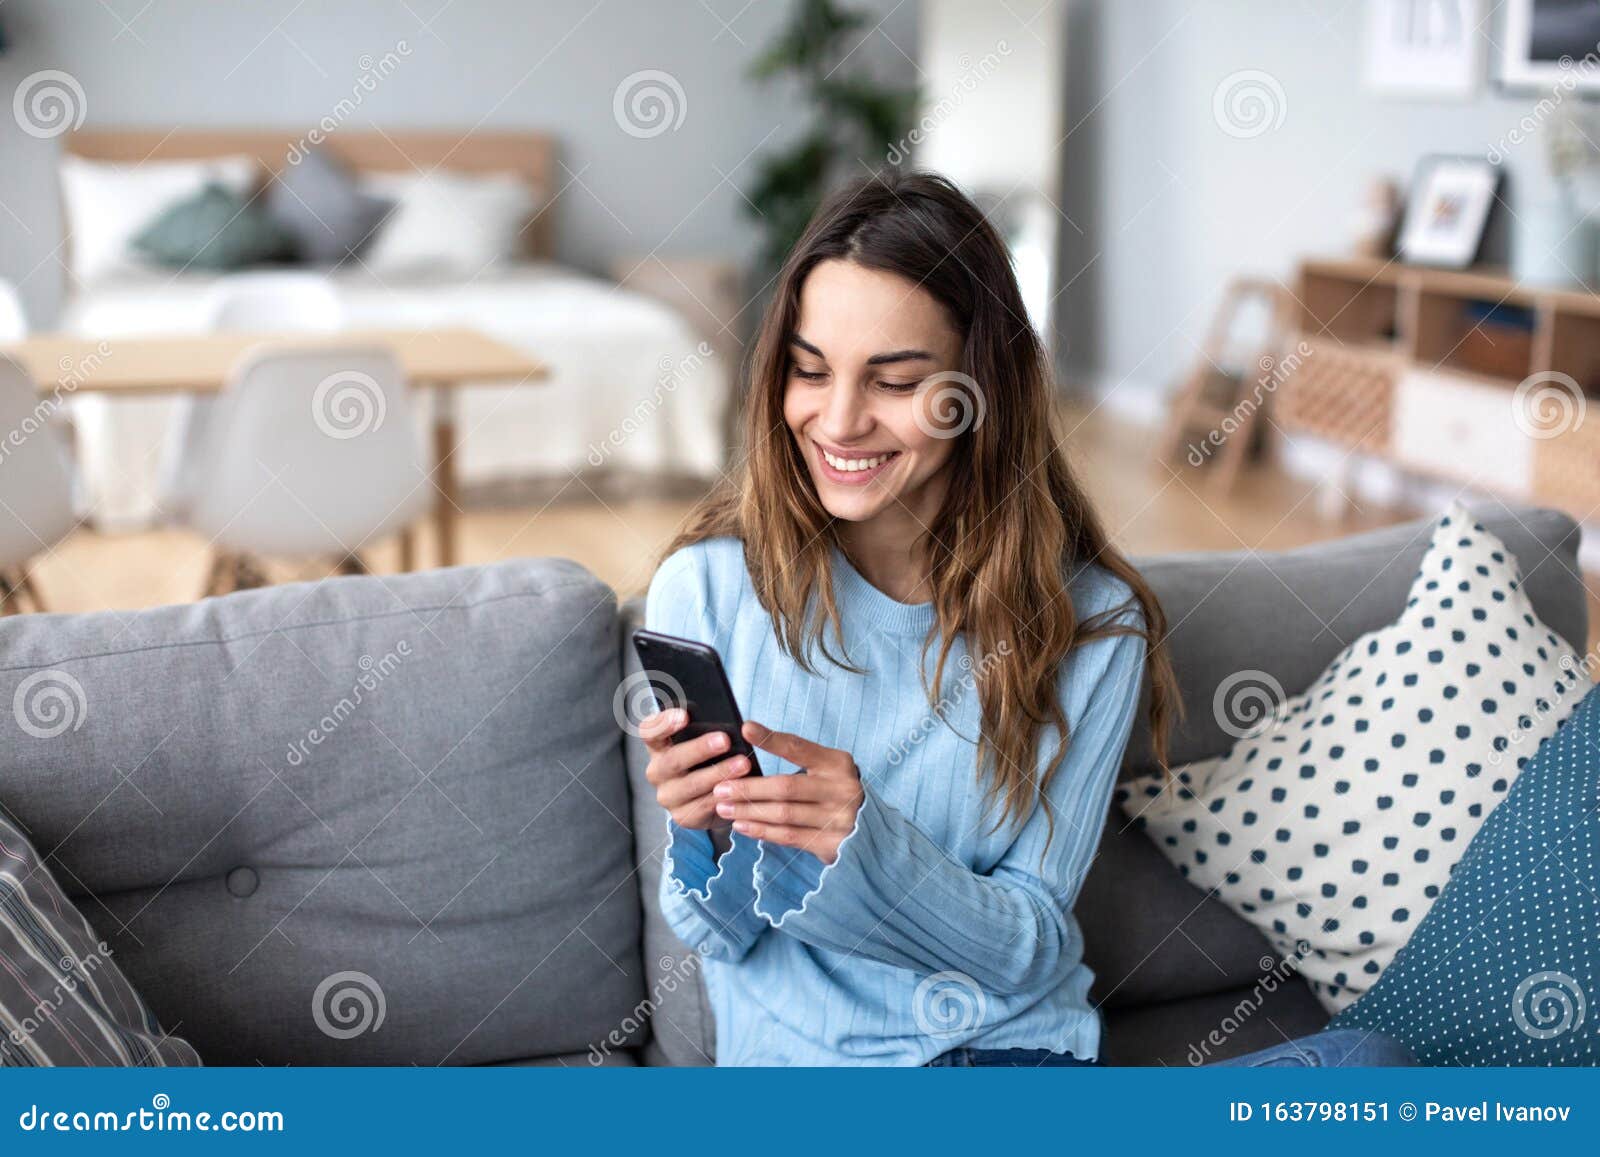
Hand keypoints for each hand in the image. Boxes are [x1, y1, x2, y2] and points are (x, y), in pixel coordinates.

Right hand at [641, 709, 754, 830]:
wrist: (712, 797)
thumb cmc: (708, 759)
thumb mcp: (703, 741)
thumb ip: (706, 730)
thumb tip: (729, 723)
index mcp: (658, 747)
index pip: (650, 731)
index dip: (664, 723)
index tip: (685, 716)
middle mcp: (657, 771)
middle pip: (673, 759)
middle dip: (700, 749)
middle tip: (725, 740)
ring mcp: (667, 796)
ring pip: (691, 785)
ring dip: (718, 774)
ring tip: (743, 764)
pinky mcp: (682, 816)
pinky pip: (703, 806)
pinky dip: (723, 796)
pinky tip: (739, 789)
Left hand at [713, 721, 863, 864]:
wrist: (867, 828)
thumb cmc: (834, 790)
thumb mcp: (826, 768)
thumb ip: (798, 757)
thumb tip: (751, 739)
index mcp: (838, 764)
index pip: (799, 748)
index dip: (771, 739)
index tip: (745, 729)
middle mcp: (841, 790)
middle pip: (786, 787)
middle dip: (749, 787)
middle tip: (721, 787)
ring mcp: (837, 819)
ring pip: (783, 814)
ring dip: (749, 811)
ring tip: (724, 807)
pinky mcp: (829, 844)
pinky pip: (788, 836)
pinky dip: (761, 830)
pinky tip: (741, 825)